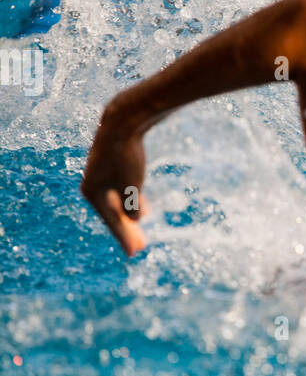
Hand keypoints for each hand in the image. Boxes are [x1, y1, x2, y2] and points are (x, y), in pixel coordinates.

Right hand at [80, 113, 148, 256]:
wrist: (124, 121)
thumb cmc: (126, 156)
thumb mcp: (131, 188)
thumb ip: (132, 207)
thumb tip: (136, 218)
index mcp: (91, 191)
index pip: (111, 221)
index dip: (124, 238)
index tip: (135, 254)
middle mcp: (93, 184)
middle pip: (113, 213)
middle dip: (127, 231)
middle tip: (141, 247)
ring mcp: (102, 174)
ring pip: (118, 202)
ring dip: (130, 217)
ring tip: (141, 231)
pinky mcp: (112, 165)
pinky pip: (121, 191)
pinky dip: (131, 202)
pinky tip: (143, 209)